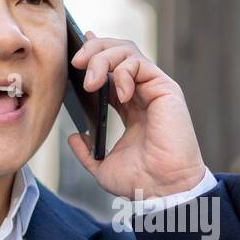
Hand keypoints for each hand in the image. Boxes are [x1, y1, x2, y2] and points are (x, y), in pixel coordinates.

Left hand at [67, 32, 206, 199]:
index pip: (111, 70)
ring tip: (90, 82)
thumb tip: (73, 137)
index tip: (75, 53)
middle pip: (117, 51)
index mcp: (131, 108)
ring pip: (127, 51)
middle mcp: (144, 94)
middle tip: (76, 62)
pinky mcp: (165, 89)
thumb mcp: (103, 166)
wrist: (162, 190)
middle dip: (93, 49)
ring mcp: (155, 89)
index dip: (94, 55)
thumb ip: (86, 152)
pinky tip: (118, 93)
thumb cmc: (140, 181)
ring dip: (102, 58)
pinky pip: (139, 63)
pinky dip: (122, 72)